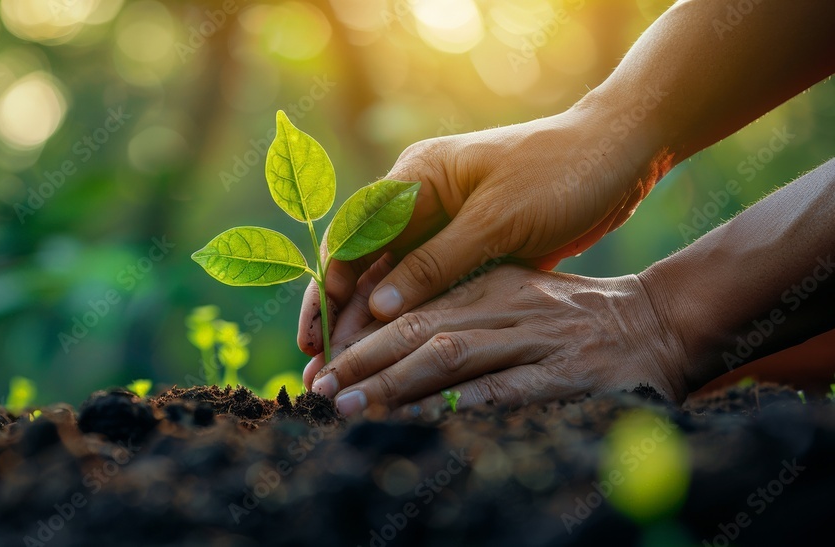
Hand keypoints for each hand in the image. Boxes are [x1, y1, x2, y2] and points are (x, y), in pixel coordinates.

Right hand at [297, 103, 668, 372]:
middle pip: (365, 267)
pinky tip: (401, 359)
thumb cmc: (560, 172)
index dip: (329, 290)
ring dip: (374, 328)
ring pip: (395, 285)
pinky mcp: (472, 252)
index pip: (353, 238)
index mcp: (416, 178)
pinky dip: (415, 323)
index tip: (318, 337)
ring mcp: (445, 229)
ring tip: (352, 375)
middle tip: (323, 371)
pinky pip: (432, 292)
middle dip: (342, 318)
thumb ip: (437, 264)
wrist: (621, 154)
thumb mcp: (497, 219)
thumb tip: (379, 309)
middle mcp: (420, 203)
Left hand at [305, 263, 689, 415]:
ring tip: (350, 407)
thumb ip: (463, 313)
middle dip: (361, 361)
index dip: (359, 337)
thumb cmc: (576, 318)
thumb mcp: (517, 298)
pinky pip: (502, 388)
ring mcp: (536, 338)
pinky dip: (457, 403)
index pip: (409, 306)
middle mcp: (505, 305)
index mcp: (489, 283)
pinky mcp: (567, 374)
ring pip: (449, 353)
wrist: (660, 322)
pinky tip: (420, 418)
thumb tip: (393, 340)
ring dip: (393, 382)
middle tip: (320, 390)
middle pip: (417, 328)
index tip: (321, 365)